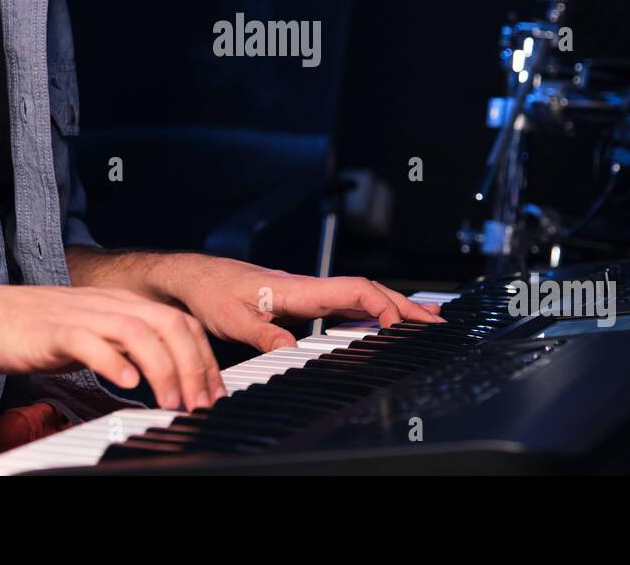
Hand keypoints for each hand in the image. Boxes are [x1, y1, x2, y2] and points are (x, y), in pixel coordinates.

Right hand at [0, 284, 225, 410]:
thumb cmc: (32, 330)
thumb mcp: (90, 336)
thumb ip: (124, 349)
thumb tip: (158, 376)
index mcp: (122, 304)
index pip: (180, 322)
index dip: (204, 357)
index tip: (214, 392)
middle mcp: (110, 304)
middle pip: (170, 324)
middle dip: (195, 366)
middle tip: (202, 404)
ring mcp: (83, 315)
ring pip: (139, 331)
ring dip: (163, 368)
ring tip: (173, 402)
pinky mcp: (55, 331)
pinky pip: (91, 342)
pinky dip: (114, 362)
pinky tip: (128, 385)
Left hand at [166, 258, 446, 352]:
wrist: (192, 277)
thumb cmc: (211, 293)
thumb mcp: (232, 320)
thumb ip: (264, 335)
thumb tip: (293, 351)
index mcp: (297, 289)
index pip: (352, 291)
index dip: (381, 306)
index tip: (401, 327)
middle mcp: (307, 287)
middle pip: (366, 291)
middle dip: (404, 305)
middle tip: (437, 322)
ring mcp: (306, 292)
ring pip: (359, 295)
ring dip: (393, 306)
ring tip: (424, 319)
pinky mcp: (299, 300)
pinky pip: (345, 302)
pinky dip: (371, 309)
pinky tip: (381, 321)